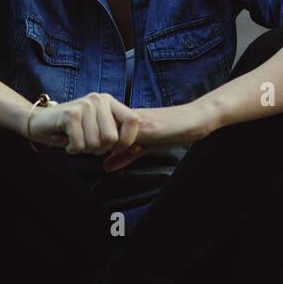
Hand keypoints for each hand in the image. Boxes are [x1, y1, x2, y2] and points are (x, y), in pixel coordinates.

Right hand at [27, 91, 141, 164]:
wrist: (39, 122)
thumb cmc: (71, 130)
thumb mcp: (97, 132)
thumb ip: (118, 139)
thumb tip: (140, 148)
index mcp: (108, 101)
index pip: (133, 121)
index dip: (127, 140)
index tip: (114, 148)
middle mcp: (98, 99)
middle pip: (112, 138)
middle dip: (99, 149)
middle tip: (87, 144)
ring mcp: (84, 105)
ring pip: (95, 144)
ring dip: (84, 149)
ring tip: (75, 139)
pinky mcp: (70, 114)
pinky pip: (80, 145)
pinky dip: (72, 150)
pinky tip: (66, 141)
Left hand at [101, 100, 215, 171]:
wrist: (193, 119)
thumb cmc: (170, 131)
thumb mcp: (145, 146)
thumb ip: (125, 156)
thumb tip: (104, 167)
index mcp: (121, 119)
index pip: (92, 129)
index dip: (89, 143)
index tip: (93, 150)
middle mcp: (123, 116)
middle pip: (93, 130)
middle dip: (93, 145)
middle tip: (101, 152)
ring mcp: (133, 119)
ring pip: (105, 134)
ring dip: (106, 146)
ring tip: (119, 151)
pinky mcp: (145, 125)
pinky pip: (124, 137)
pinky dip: (121, 147)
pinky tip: (133, 150)